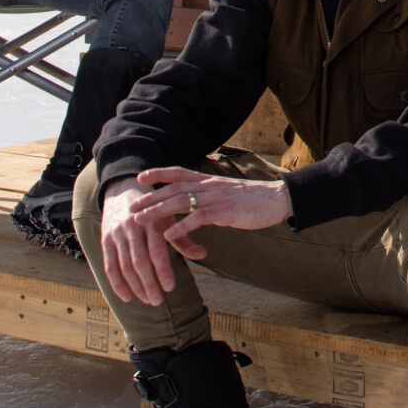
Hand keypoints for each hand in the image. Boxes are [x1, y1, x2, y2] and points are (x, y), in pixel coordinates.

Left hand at [98, 170, 291, 305]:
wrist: (277, 199)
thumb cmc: (253, 200)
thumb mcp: (227, 193)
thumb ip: (211, 196)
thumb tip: (198, 202)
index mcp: (208, 181)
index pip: (179, 172)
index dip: (159, 174)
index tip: (140, 178)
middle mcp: (208, 186)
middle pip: (173, 188)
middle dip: (150, 198)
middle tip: (130, 207)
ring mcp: (216, 198)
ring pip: (180, 201)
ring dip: (157, 212)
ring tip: (139, 221)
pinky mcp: (224, 211)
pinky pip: (198, 218)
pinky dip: (181, 226)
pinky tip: (168, 235)